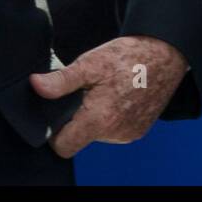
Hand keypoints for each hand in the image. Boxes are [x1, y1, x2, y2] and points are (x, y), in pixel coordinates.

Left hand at [29, 35, 186, 157]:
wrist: (165, 55)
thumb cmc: (129, 57)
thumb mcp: (90, 63)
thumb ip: (61, 80)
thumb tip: (36, 86)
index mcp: (100, 119)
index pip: (64, 146)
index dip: (54, 132)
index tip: (55, 113)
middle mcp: (115, 133)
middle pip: (80, 137)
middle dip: (76, 117)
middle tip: (84, 91)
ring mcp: (129, 134)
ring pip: (97, 133)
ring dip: (94, 116)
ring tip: (104, 90)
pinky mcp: (138, 130)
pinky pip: (114, 130)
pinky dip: (110, 116)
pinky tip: (117, 95)